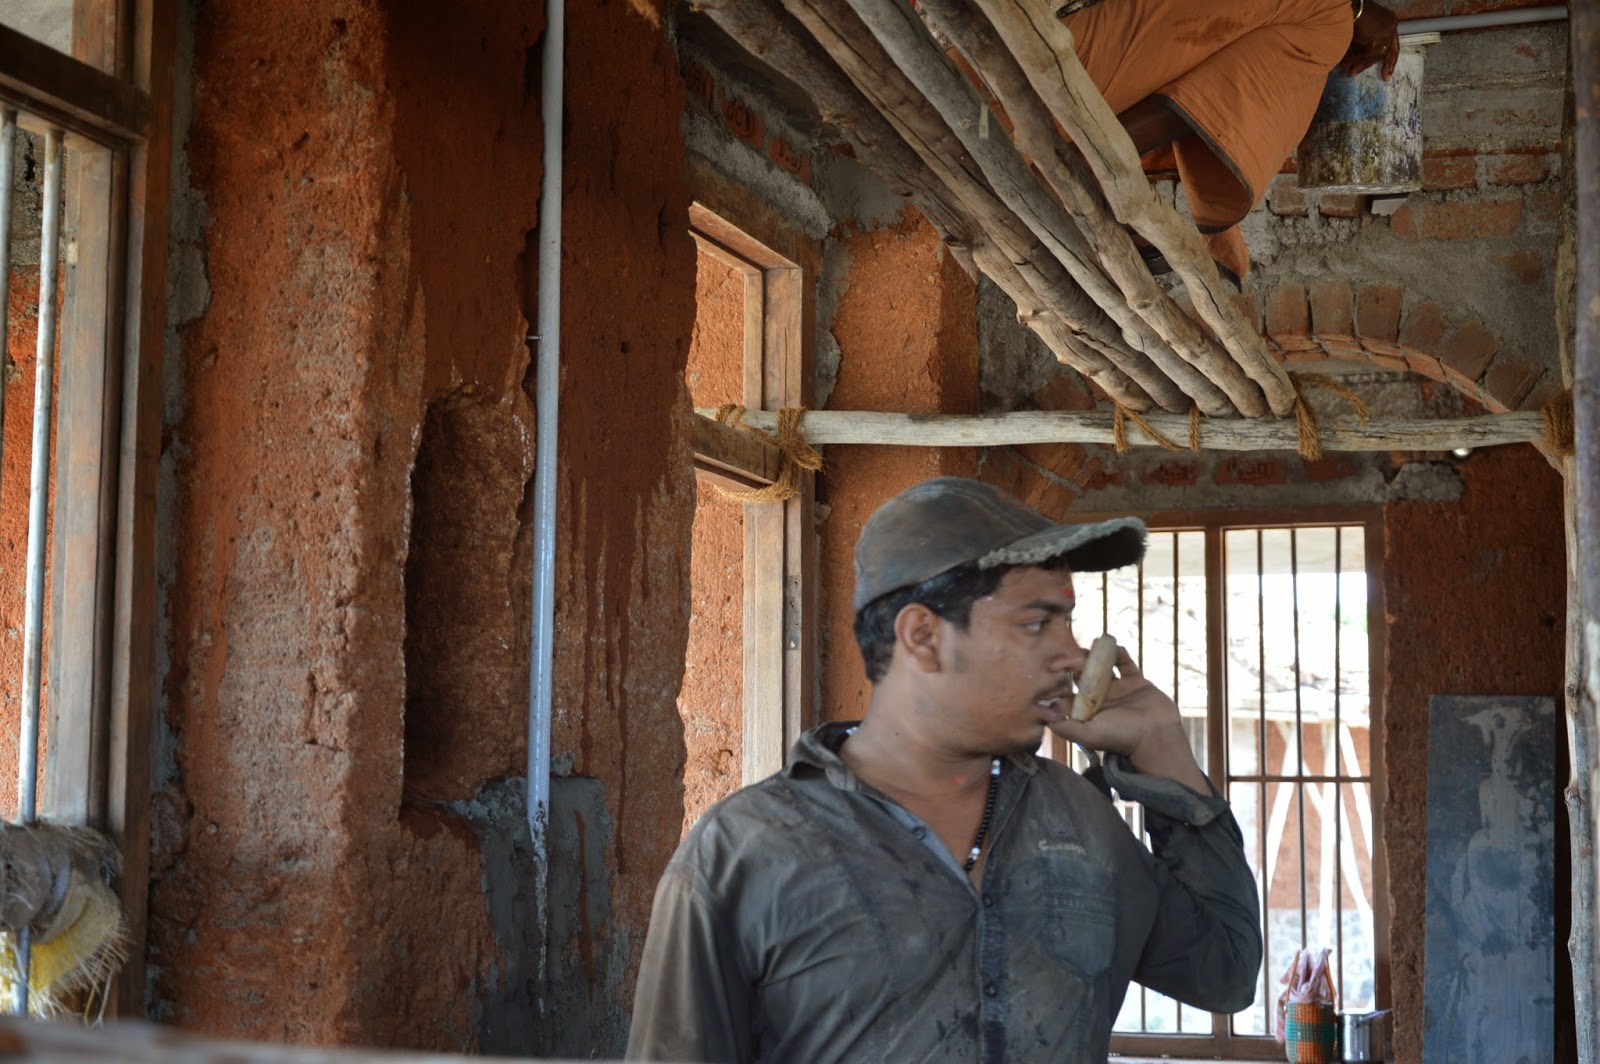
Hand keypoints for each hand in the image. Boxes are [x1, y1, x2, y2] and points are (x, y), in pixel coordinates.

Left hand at [1048, 646, 1209, 792]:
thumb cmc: (1121, 739)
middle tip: (1066, 658)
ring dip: (1094, 655)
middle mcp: (1100, 698)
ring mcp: (1118, 688)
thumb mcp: (1089, 735)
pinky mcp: (1136, 682)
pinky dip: (1118, 652)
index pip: (1068, 690)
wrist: (1155, 738)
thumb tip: (1043, 716)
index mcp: (1087, 710)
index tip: (1050, 668)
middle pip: (1082, 674)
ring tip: (1088, 646)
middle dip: (1073, 664)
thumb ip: (1065, 727)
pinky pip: (1125, 662)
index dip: (1058, 680)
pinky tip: (1111, 645)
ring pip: (1101, 665)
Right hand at [1340, 1, 1399, 78]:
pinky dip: (1356, 60)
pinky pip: (1367, 55)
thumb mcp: (1361, 28)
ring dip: (1362, 64)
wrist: (1343, 6)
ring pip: (1376, 54)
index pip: (1393, 40)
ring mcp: (1386, 32)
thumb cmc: (1348, 14)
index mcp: (1389, 20)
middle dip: (1387, 64)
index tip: (1389, 67)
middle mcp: (1391, 25)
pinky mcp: (1377, 39)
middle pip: (1389, 49)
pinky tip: (1345, 63)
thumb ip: (1363, 41)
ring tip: (1350, 71)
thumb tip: (1357, 58)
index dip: (1391, 55)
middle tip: (1386, 77)